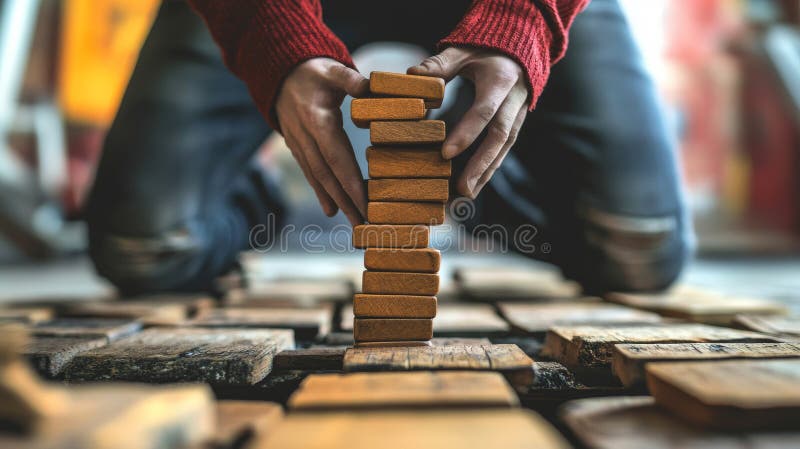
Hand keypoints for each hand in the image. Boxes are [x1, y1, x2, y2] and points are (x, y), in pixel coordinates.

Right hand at [276, 57, 368, 224]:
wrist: (281, 73)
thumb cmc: (313, 71)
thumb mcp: (332, 69)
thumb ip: (351, 79)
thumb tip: (370, 89)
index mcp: (317, 120)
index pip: (336, 157)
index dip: (350, 182)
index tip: (365, 202)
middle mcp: (306, 138)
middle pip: (328, 175)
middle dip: (346, 201)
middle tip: (364, 223)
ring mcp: (299, 145)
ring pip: (318, 178)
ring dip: (336, 202)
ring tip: (354, 222)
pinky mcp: (298, 148)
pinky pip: (311, 174)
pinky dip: (321, 193)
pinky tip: (332, 210)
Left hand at [408, 47, 529, 198]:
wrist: (520, 49)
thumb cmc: (486, 50)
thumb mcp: (463, 50)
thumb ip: (439, 65)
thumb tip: (411, 76)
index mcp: (500, 81)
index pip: (483, 111)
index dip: (467, 133)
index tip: (445, 154)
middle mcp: (514, 101)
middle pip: (500, 137)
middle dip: (481, 164)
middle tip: (462, 188)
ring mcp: (518, 114)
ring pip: (505, 147)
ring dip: (487, 172)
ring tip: (467, 194)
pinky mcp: (516, 123)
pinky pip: (504, 148)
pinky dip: (490, 167)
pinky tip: (475, 185)